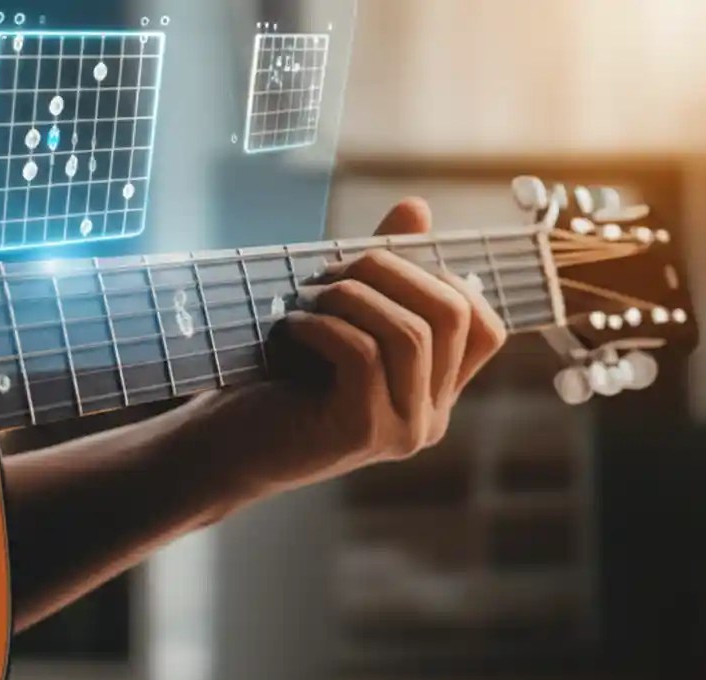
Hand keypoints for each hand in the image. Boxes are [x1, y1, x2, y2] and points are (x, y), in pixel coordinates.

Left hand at [174, 198, 506, 498]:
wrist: (220, 446)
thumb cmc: (275, 378)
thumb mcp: (336, 316)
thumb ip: (383, 270)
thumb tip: (418, 207)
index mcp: (433, 393)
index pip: (485, 326)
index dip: (441, 278)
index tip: (378, 267)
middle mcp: (430, 418)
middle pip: (453, 316)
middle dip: (391, 271)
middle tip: (333, 271)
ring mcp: (403, 431)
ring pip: (410, 334)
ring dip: (352, 296)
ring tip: (306, 297)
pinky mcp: (363, 432)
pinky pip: (365, 354)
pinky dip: (323, 326)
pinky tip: (289, 328)